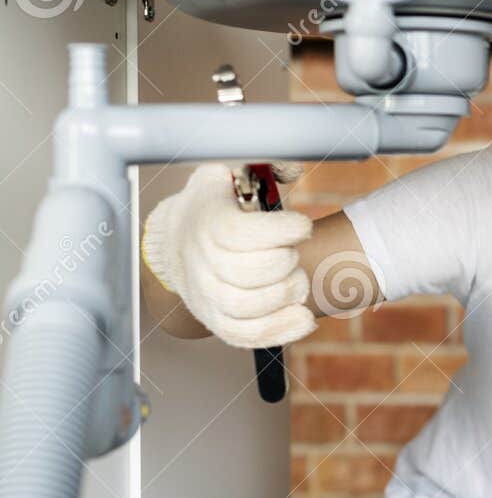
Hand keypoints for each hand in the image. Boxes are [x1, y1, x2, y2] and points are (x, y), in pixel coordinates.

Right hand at [141, 162, 314, 347]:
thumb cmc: (219, 203)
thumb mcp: (231, 172)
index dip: (280, 232)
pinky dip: (281, 331)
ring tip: (298, 280)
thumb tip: (292, 167)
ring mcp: (205, 295)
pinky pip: (246, 335)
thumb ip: (264, 162)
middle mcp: (199, 260)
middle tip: (293, 254)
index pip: (239, 234)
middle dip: (284, 263)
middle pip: (245, 272)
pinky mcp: (216, 321)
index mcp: (204, 220)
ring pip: (246, 306)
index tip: (303, 226)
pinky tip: (305, 319)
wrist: (180, 239)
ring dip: (285, 295)